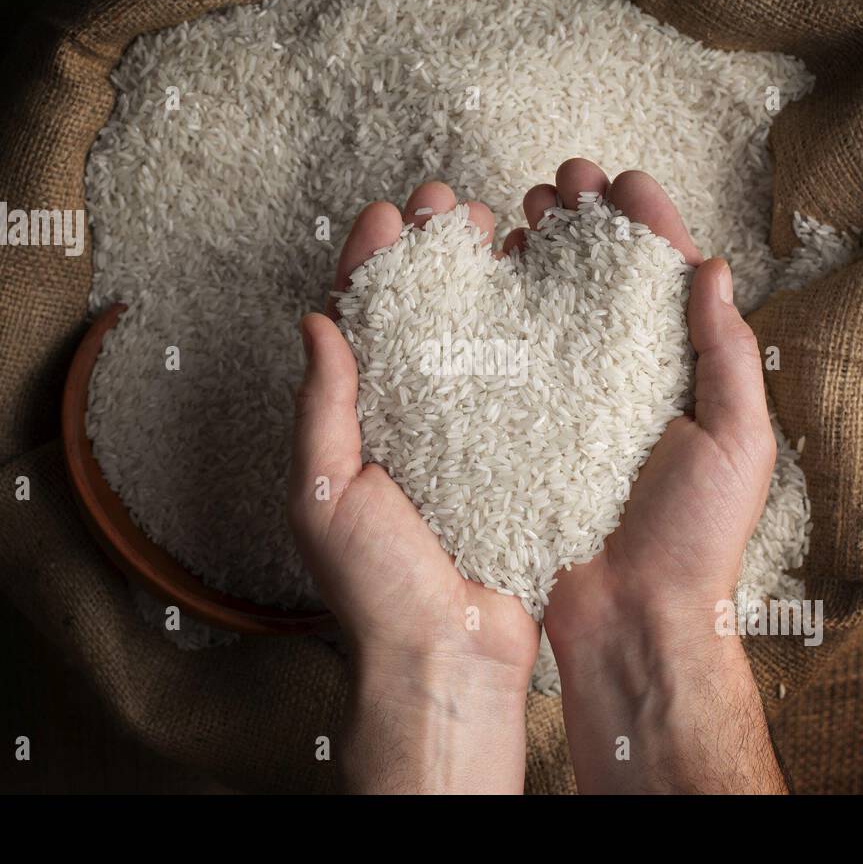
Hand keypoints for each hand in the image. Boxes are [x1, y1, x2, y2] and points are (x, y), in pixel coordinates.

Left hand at [288, 181, 539, 792]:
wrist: (452, 657)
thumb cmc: (378, 588)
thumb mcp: (325, 494)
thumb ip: (322, 408)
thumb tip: (315, 320)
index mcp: (359, 423)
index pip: (358, 322)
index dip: (371, 263)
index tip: (391, 214)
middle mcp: (414, 419)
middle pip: (422, 316)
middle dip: (433, 254)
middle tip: (454, 206)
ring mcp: (470, 435)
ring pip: (476, 337)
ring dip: (485, 280)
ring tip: (503, 230)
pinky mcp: (519, 456)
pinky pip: (524, 384)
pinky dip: (531, 333)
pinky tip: (547, 293)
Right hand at [536, 159, 785, 793]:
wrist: (633, 621)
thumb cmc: (697, 539)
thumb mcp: (737, 442)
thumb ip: (726, 355)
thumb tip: (711, 267)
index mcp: (678, 373)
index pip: (663, 277)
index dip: (644, 222)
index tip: (619, 181)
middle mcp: (622, 378)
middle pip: (599, 280)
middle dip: (579, 224)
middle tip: (555, 188)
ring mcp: (569, 402)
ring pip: (548, 309)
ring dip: (535, 256)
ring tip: (516, 216)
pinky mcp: (523, 431)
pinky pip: (508, 362)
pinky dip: (496, 316)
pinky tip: (481, 281)